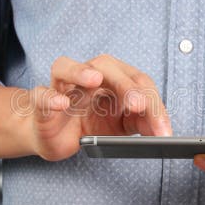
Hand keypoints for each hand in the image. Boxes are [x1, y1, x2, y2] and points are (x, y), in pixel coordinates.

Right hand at [15, 54, 171, 160]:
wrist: (53, 137)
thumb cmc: (89, 125)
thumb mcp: (120, 126)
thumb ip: (140, 124)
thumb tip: (162, 131)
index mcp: (112, 79)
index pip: (137, 81)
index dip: (153, 104)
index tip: (163, 130)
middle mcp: (87, 77)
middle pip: (107, 67)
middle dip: (125, 85)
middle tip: (138, 106)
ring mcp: (62, 88)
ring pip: (66, 67)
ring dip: (81, 71)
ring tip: (94, 79)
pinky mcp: (41, 103)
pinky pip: (41, 94)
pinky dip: (50, 98)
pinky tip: (61, 104)